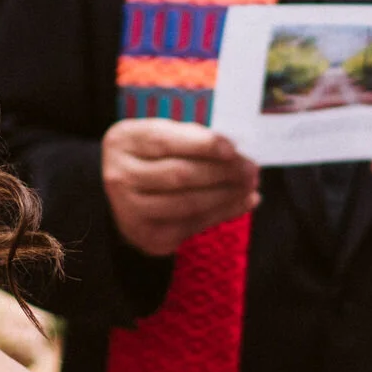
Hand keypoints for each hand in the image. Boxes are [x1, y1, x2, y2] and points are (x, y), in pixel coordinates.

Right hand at [102, 119, 259, 255]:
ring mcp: (130, 210)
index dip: (201, 144)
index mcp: (123, 141)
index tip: (232, 148)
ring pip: (188, 203)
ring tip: (251, 185)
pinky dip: (223, 213)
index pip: (164, 141)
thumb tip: (235, 152)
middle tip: (251, 169)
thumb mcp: (164, 136)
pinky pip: (192, 225)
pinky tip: (243, 202)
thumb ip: (193, 138)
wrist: (125, 194)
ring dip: (226, 195)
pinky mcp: (148, 235)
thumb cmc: (154, 156)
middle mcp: (119, 176)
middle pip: (179, 175)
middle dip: (222, 172)